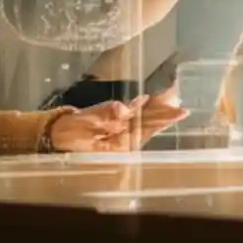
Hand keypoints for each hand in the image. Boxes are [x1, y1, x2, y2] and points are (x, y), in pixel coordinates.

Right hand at [48, 94, 188, 151]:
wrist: (57, 136)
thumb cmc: (71, 133)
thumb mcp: (85, 124)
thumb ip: (106, 116)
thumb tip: (126, 108)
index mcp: (122, 142)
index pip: (148, 126)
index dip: (164, 117)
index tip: (180, 111)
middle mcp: (126, 139)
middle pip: (151, 123)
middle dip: (167, 113)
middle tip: (185, 105)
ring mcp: (122, 133)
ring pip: (146, 120)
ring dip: (160, 110)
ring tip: (175, 100)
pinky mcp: (117, 127)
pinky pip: (137, 117)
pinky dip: (146, 108)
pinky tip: (153, 101)